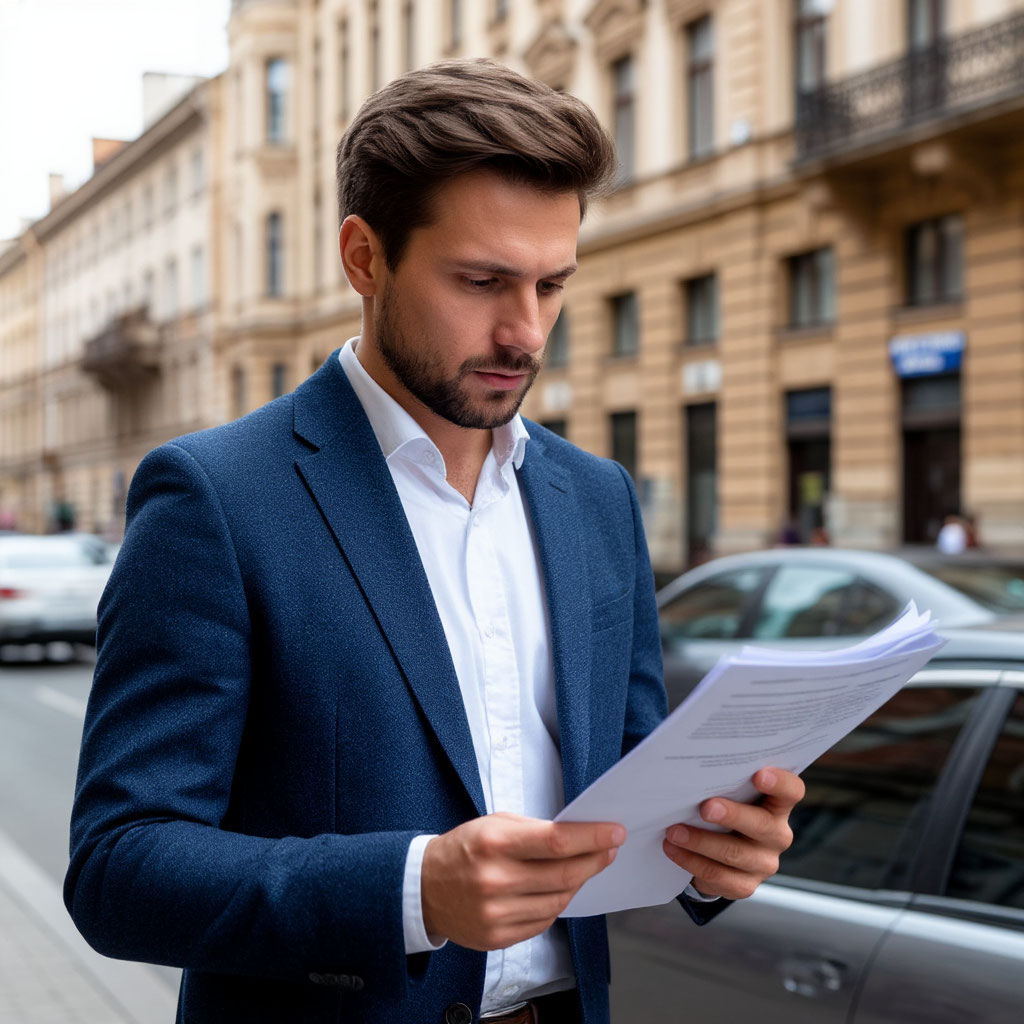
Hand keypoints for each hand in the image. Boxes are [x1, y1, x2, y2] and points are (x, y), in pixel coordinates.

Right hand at [421, 812, 624, 950]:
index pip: (556, 841)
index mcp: (494, 843)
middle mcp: (495, 880)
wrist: (424, 888)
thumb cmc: (465, 848)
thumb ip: (535, 831)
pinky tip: (559, 888)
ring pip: (559, 901)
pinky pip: (544, 921)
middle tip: (610, 848)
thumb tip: (581, 837)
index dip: (591, 837)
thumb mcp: (495, 824)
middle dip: (595, 859)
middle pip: (564, 874)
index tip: (614, 832)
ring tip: (585, 866)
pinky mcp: (498, 937)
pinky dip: (557, 903)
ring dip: (578, 882)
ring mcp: (496, 913)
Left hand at [662, 768, 804, 899]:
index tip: (759, 775)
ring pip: (734, 853)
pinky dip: (691, 861)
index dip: (779, 783)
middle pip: (761, 824)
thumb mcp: (729, 793)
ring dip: (700, 841)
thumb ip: (724, 782)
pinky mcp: (746, 885)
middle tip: (706, 808)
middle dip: (732, 815)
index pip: (791, 791)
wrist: (718, 851)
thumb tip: (691, 770)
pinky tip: (673, 849)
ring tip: (673, 831)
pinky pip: (718, 875)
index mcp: (778, 805)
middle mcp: (777, 834)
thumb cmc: (724, 807)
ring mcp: (764, 862)